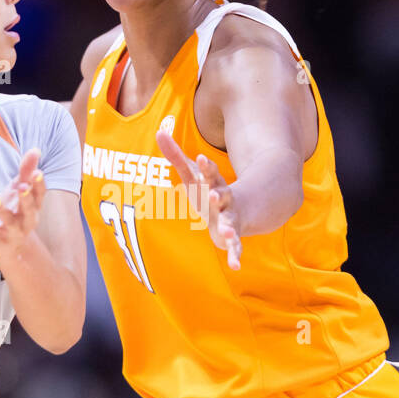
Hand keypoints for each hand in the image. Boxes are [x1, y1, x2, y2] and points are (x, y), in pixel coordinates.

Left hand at [0, 148, 44, 257]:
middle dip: (26, 199)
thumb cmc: (16, 211)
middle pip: (28, 210)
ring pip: (10, 223)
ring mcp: (12, 232)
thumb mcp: (20, 190)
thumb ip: (26, 171)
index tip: (37, 172)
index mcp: (34, 207)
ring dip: (2, 211)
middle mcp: (26, 220)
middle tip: (22, 186)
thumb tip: (35, 149)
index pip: (40, 195)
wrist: (12, 248)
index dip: (39, 184)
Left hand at [156, 130, 241, 268]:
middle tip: (214, 196)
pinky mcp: (233, 236)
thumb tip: (159, 131)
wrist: (239, 211)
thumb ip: (176, 156)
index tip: (201, 159)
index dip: (206, 167)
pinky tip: (235, 266)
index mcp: (214, 184)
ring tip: (229, 233)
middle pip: (223, 196)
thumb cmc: (208, 191)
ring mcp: (231, 218)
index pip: (210, 173)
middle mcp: (225, 200)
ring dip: (230, 228)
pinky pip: (236, 247)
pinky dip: (236, 255)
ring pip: (232, 223)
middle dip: (219, 196)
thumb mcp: (192, 175)